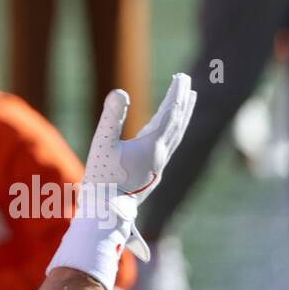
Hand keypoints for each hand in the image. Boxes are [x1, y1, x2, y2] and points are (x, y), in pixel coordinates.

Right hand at [82, 73, 195, 260]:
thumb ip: (112, 116)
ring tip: (187, 100)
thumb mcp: (102, 143)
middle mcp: (161, 156)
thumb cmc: (101, 178)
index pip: (169, 114)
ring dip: (182, 116)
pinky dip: (173, 131)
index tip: (182, 76)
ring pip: (177, 136)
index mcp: (152, 147)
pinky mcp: (152, 173)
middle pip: (178, 123)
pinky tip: (168, 130)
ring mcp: (158, 166)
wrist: (104, 213)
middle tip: (187, 81)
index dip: (176, 94)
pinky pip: (169, 146)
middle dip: (183, 101)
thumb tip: (120, 91)